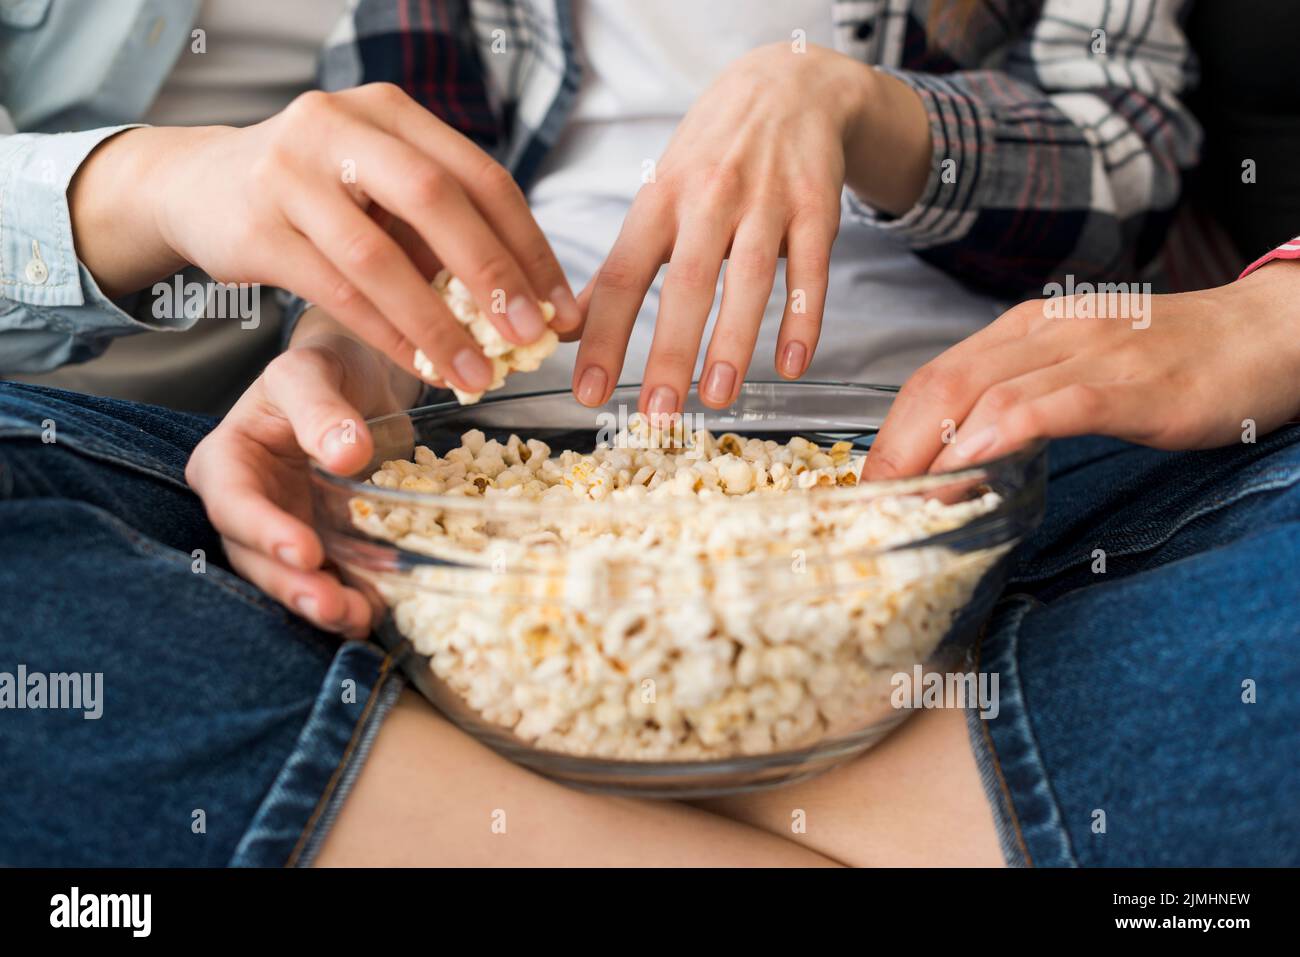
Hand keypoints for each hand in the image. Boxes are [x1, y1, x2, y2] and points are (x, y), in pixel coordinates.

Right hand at [69, 84, 581, 395]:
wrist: (200, 186)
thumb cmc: (318, 197)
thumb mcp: (382, 192)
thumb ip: (448, 234)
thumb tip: (538, 308)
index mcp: (391, 113)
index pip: (480, 177)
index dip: (528, 246)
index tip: (560, 308)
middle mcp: (339, 125)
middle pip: (435, 199)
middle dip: (491, 276)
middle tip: (529, 338)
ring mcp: (290, 171)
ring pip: (379, 256)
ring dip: (436, 325)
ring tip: (476, 375)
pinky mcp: (255, 226)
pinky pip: (334, 291)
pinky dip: (384, 335)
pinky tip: (419, 367)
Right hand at [185, 319, 413, 635]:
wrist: (363, 381)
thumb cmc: (326, 367)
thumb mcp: (314, 370)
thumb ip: (320, 407)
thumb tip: (346, 453)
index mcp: (229, 460)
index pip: (234, 503)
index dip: (264, 532)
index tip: (305, 551)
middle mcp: (249, 504)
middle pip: (257, 556)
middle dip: (292, 585)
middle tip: (331, 605)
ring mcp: (285, 529)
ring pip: (291, 578)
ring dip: (321, 605)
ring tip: (358, 619)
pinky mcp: (324, 545)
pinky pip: (331, 580)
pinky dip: (351, 599)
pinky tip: (377, 613)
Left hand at [570, 42, 929, 412]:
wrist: (789, 85)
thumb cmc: (711, 154)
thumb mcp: (659, 195)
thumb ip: (619, 267)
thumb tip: (568, 330)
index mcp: (660, 201)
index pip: (622, 276)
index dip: (604, 337)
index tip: (588, 391)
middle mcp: (709, 198)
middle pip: (686, 283)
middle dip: (669, 352)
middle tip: (657, 413)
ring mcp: (767, 202)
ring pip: (750, 280)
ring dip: (733, 343)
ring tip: (717, 398)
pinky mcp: (817, 207)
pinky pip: (810, 271)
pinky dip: (803, 320)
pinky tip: (792, 366)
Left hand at [862, 262, 1299, 479]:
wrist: (1263, 331)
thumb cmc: (1167, 357)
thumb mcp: (1074, 368)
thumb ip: (1018, 399)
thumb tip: (956, 452)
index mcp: (1023, 332)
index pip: (933, 377)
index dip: (889, 433)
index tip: (867, 484)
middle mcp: (1044, 333)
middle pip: (942, 385)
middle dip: (894, 447)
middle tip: (870, 501)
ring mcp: (1088, 353)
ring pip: (984, 393)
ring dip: (934, 449)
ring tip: (907, 497)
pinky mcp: (1132, 383)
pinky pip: (1052, 404)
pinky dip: (1003, 434)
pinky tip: (972, 464)